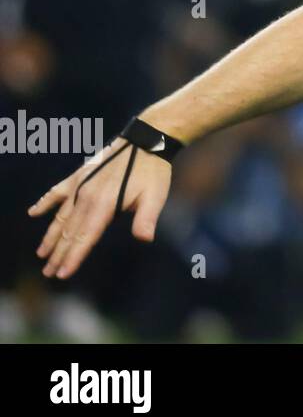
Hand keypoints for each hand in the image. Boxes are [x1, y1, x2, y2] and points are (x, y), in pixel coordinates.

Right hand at [28, 137, 172, 279]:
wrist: (145, 141)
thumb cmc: (153, 171)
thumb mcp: (156, 196)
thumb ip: (147, 219)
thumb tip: (145, 239)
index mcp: (104, 205)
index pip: (85, 237)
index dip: (73, 257)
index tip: (62, 274)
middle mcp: (87, 197)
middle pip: (70, 232)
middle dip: (59, 254)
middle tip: (48, 273)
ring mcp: (80, 186)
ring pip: (61, 216)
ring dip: (51, 236)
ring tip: (42, 254)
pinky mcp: (79, 176)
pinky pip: (57, 192)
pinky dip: (45, 202)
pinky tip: (33, 212)